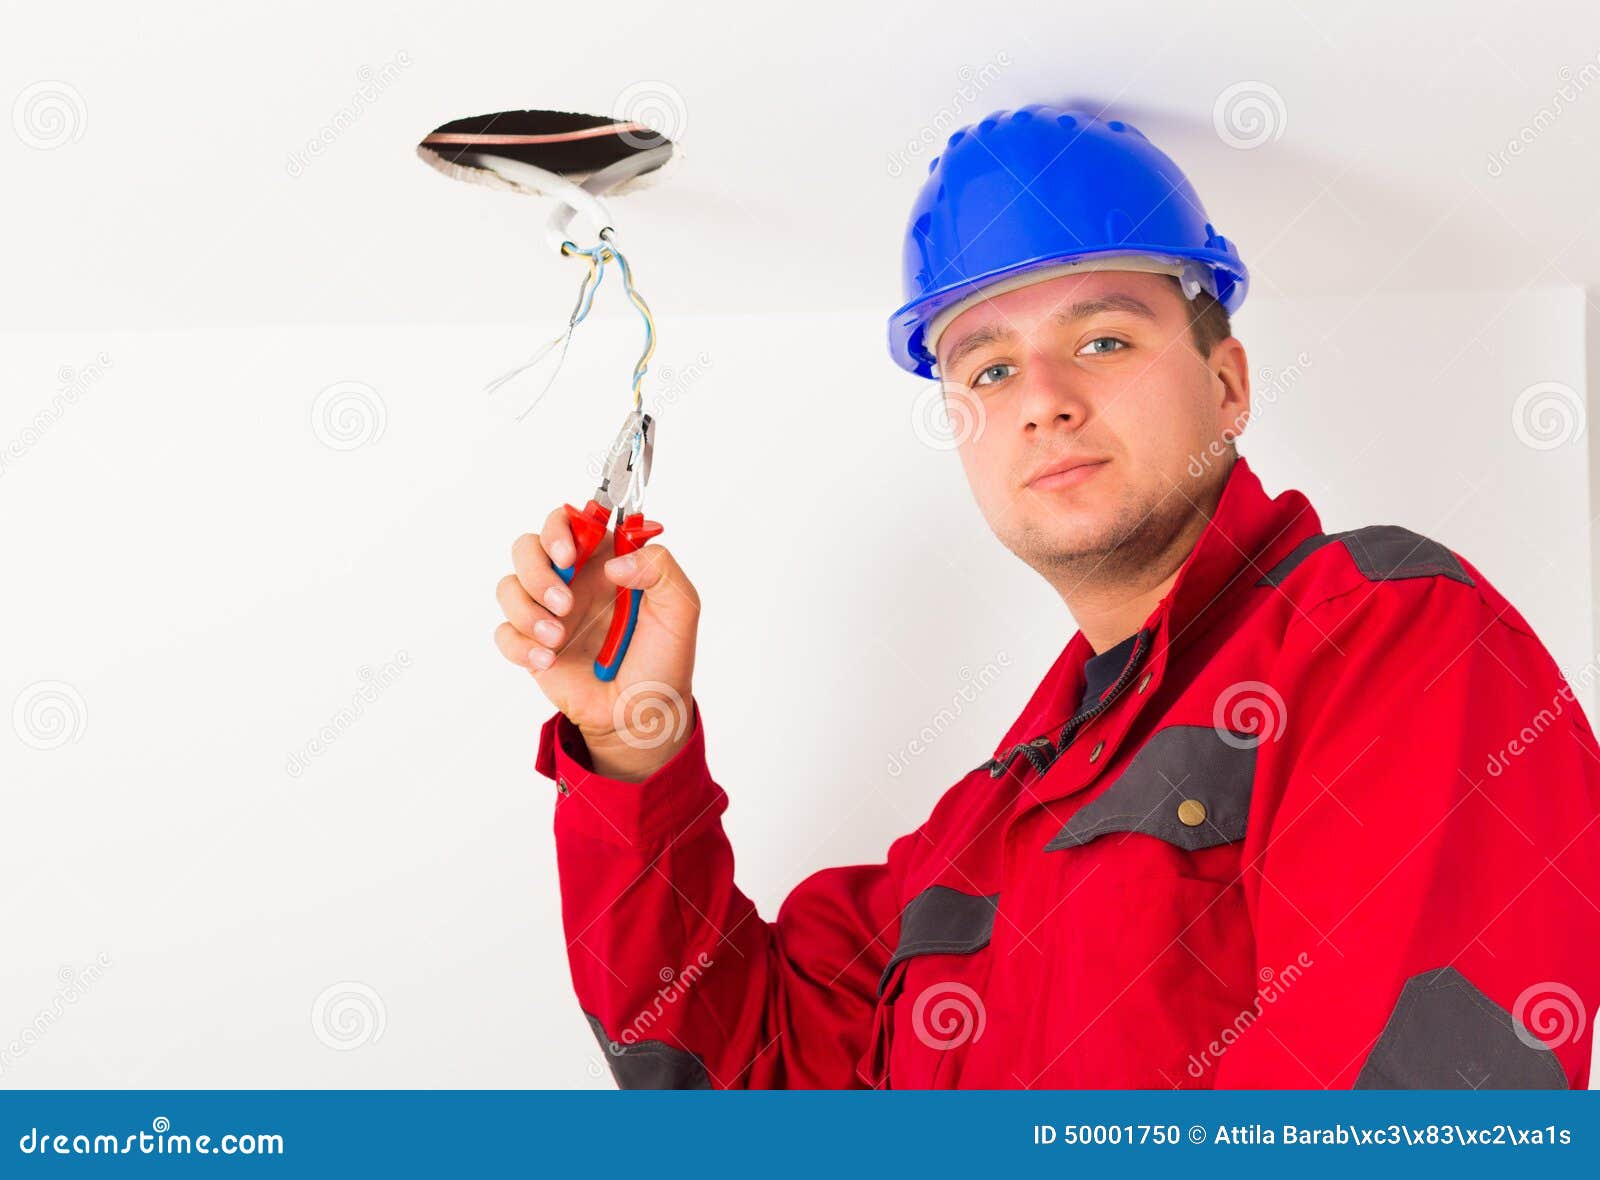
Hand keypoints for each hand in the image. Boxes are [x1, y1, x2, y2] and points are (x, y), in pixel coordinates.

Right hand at [495, 507, 699, 780]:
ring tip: (559, 640)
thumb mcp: (681, 609)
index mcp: (605, 561)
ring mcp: (549, 612)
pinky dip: (520, 645)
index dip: (561, 527)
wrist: (641, 714)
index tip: (571, 552)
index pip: (570, 520)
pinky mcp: (532, 645)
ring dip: (528, 612)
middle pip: (527, 547)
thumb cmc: (662, 660)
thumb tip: (616, 564)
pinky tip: (548, 660)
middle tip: (566, 603)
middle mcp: (573, 581)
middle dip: (538, 571)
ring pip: (508, 587)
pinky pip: (504, 632)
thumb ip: (660, 569)